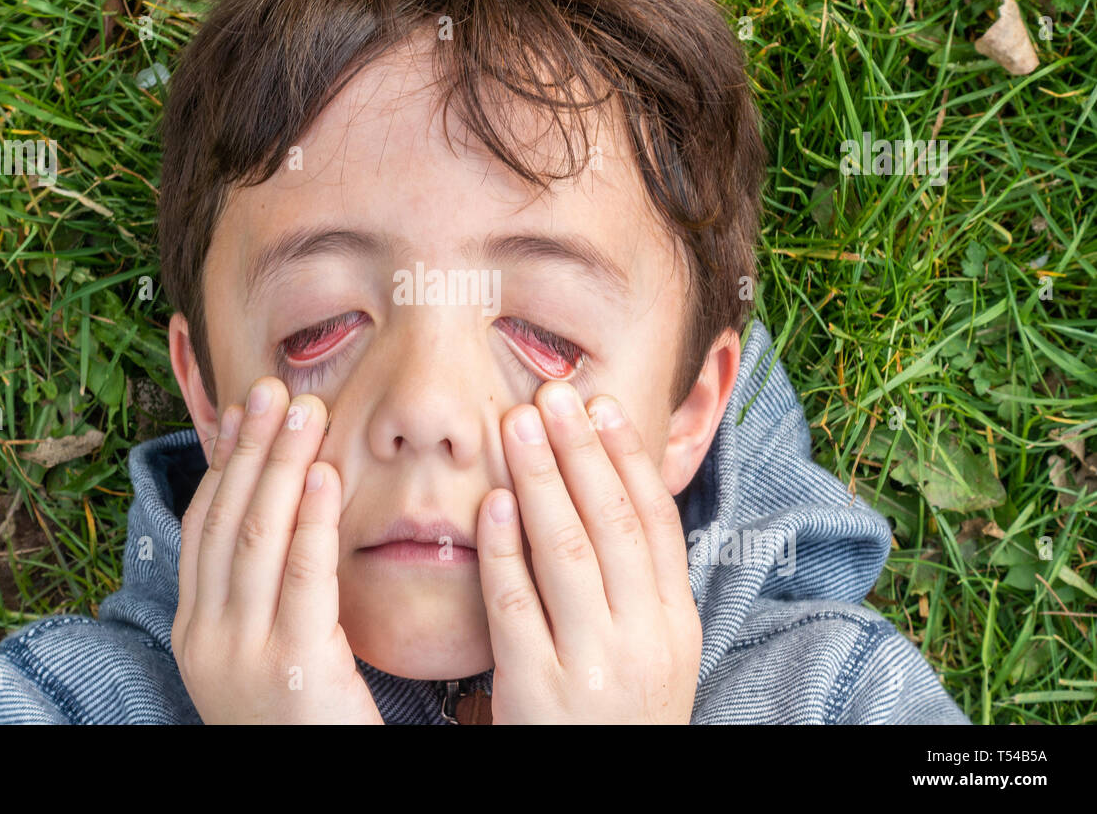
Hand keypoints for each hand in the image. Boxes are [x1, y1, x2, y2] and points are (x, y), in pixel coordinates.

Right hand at [171, 377, 383, 723]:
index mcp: (194, 632)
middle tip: (275, 390)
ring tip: (305, 411)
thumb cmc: (302, 723)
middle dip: (252, 448)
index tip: (244, 411)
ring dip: (283, 466)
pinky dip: (313, 520)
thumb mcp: (263, 653)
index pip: (203, 528)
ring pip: (258, 537)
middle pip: (226, 519)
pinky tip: (326, 476)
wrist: (311, 793)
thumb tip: (282, 516)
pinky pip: (304, 577)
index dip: (225, 464)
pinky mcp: (293, 668)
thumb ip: (265, 591)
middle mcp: (205, 638)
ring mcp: (242, 654)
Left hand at [477, 381, 701, 722]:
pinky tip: (491, 503)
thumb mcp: (649, 652)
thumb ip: (636, 584)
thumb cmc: (616, 717)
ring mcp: (595, 666)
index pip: (657, 522)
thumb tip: (608, 492)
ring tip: (517, 423)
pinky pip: (516, 605)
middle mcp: (646, 640)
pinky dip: (503, 547)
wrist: (604, 802)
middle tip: (554, 394)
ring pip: (566, 552)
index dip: (628, 458)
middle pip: (612, 524)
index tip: (603, 404)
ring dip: (541, 479)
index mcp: (676, 624)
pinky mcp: (540, 690)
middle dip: (580, 451)